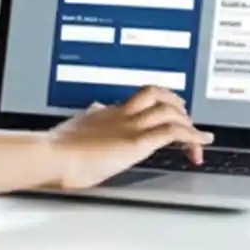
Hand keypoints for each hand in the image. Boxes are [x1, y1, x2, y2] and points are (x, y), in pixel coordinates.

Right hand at [47, 86, 213, 189]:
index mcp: (102, 113)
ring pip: (168, 110)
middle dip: (174, 103)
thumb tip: (87, 115)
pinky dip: (191, 136)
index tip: (161, 110)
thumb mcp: (70, 133)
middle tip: (186, 115)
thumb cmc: (54, 152)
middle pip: (154, 94)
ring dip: (188, 121)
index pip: (133, 100)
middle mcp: (119, 115)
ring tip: (199, 135)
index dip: (152, 103)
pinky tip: (200, 143)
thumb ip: (83, 124)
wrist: (50, 155)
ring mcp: (129, 127)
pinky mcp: (136, 143)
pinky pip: (171, 132)